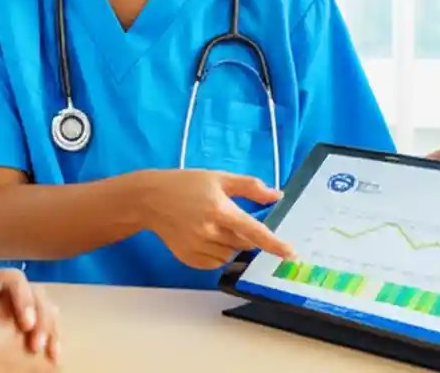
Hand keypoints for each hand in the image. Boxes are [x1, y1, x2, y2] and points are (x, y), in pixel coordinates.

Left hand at [0, 298, 57, 372]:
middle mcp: (2, 297)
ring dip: (50, 333)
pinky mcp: (9, 339)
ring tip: (51, 355)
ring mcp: (7, 319)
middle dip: (43, 320)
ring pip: (39, 318)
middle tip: (37, 345)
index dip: (26, 300)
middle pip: (36, 298)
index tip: (25, 324)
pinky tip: (48, 361)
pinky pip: (31, 338)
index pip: (17, 282)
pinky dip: (43, 347)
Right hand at [141, 170, 294, 268]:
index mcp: (219, 209)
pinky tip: (205, 236)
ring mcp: (197, 247)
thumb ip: (250, 187)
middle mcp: (209, 231)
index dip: (274, 243)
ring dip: (231, 244)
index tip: (290, 254)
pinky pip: (214, 262)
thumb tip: (277, 195)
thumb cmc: (185, 184)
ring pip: (230, 254)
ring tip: (213, 225)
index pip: (253, 231)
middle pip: (244, 244)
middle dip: (245, 234)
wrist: (149, 199)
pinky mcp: (189, 258)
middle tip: (230, 219)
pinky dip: (217, 253)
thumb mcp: (218, 178)